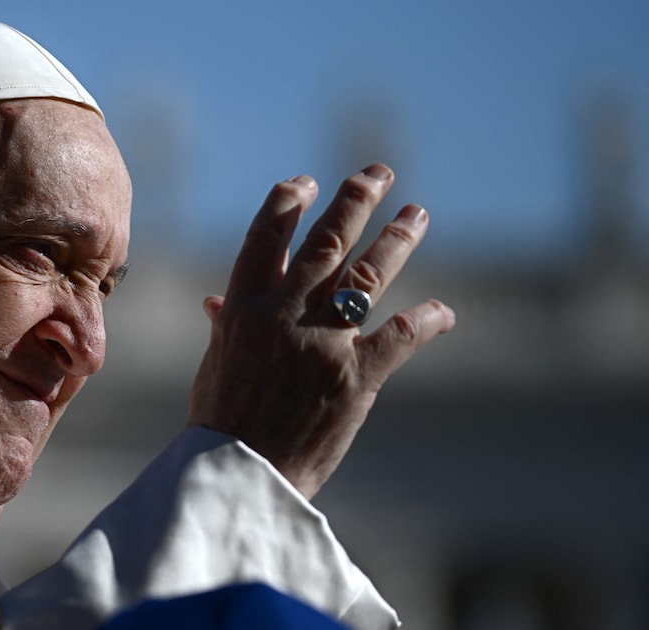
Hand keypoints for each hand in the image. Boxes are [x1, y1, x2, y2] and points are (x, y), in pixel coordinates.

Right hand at [187, 164, 454, 498]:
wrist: (240, 476)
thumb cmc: (220, 422)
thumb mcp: (215, 364)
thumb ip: (226, 325)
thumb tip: (216, 299)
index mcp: (244, 307)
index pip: (267, 236)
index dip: (288, 202)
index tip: (306, 182)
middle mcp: (284, 314)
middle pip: (326, 242)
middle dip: (354, 201)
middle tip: (377, 172)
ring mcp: (323, 343)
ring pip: (367, 275)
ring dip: (397, 239)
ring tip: (417, 213)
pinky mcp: (356, 377)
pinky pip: (400, 336)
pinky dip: (427, 320)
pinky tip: (444, 310)